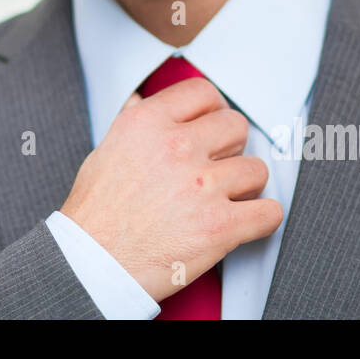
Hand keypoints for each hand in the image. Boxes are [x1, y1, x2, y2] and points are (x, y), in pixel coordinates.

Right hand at [59, 78, 282, 301]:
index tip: (213, 125)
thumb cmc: (94, 215)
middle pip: (236, 126)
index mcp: (146, 123)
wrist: (90, 267)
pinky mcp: (219, 225)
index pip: (203, 92)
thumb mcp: (105, 152)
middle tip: (219, 166)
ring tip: (226, 199)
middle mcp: (176, 147)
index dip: (213, 109)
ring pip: (256, 169)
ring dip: (246, 186)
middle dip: (232, 147)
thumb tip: (143, 101)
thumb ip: (134, 125)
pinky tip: (244, 223)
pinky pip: (269, 212)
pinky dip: (261, 220)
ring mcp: (201, 186)